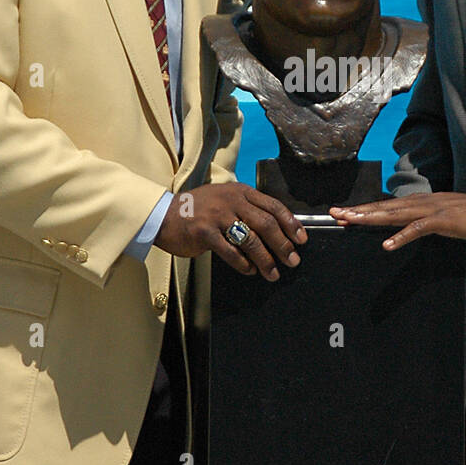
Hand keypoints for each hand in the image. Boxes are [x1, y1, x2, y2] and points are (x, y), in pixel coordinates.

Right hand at [155, 183, 306, 279]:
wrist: (164, 215)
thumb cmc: (199, 210)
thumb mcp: (225, 200)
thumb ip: (247, 210)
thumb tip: (276, 231)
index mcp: (240, 191)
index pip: (273, 206)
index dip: (291, 224)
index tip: (301, 239)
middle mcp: (231, 200)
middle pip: (266, 224)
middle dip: (283, 245)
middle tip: (293, 260)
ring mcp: (217, 215)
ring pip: (250, 240)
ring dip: (265, 259)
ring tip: (273, 273)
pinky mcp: (205, 232)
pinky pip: (230, 252)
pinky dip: (243, 264)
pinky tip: (250, 270)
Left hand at [330, 192, 465, 249]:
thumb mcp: (448, 218)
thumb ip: (431, 220)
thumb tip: (416, 226)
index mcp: (424, 203)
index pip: (390, 206)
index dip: (368, 209)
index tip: (347, 214)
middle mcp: (425, 202)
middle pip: (386, 207)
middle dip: (360, 210)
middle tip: (335, 214)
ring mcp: (434, 210)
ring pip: (396, 214)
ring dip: (372, 217)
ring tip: (350, 221)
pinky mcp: (445, 220)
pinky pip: (419, 229)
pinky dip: (402, 236)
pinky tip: (387, 245)